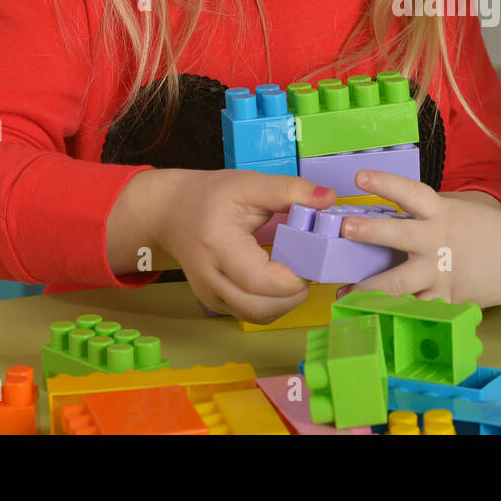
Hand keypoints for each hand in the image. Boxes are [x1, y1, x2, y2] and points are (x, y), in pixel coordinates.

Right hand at [149, 170, 335, 321]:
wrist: (172, 212)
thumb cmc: (210, 196)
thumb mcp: (249, 183)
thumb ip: (289, 190)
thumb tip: (328, 197)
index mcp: (217, 244)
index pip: (258, 280)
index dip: (293, 278)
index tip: (313, 259)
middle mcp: (209, 277)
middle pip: (258, 307)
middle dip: (294, 295)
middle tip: (310, 268)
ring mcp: (210, 296)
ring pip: (257, 317)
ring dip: (286, 303)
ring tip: (296, 273)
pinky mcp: (215, 304)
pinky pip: (251, 315)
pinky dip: (273, 304)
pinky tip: (280, 282)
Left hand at [334, 170, 500, 310]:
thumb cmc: (484, 232)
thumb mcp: (456, 210)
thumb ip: (425, 212)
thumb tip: (387, 212)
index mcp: (440, 213)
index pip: (409, 192)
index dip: (384, 182)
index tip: (360, 177)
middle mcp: (437, 241)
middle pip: (399, 235)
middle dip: (370, 232)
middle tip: (345, 228)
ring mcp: (439, 272)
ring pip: (398, 283)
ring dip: (369, 289)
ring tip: (344, 293)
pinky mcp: (444, 298)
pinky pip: (414, 308)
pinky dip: (394, 314)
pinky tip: (372, 319)